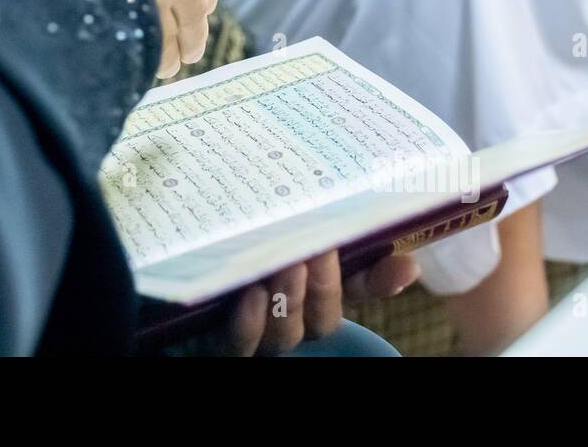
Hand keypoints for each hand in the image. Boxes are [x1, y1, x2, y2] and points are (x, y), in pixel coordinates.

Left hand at [216, 251, 418, 355]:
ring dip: (288, 303)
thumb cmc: (243, 241)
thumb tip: (409, 266)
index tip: (398, 262)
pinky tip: (251, 296)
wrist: (178, 252)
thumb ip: (344, 251)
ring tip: (285, 266)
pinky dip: (248, 326)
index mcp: (306, 300)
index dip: (375, 283)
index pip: (352, 294)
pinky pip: (235, 347)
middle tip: (316, 251)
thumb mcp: (289, 241)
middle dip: (322, 289)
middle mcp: (282, 322)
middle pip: (315, 322)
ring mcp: (248, 332)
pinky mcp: (210, 336)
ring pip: (280, 336)